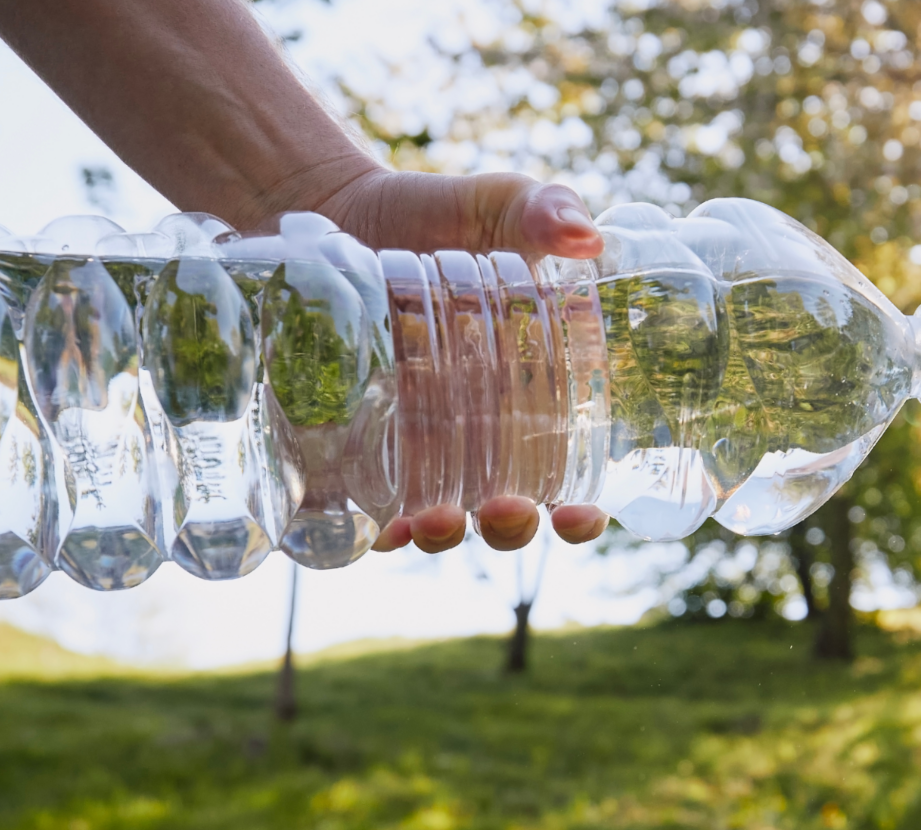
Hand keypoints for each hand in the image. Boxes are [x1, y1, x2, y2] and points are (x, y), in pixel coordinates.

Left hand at [304, 169, 611, 554]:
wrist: (334, 208)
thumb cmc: (435, 214)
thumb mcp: (498, 204)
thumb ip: (545, 210)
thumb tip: (586, 236)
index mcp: (532, 398)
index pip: (571, 475)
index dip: (582, 512)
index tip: (585, 515)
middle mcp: (477, 437)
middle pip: (506, 514)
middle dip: (511, 528)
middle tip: (509, 509)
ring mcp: (412, 447)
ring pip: (436, 521)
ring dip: (444, 535)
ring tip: (440, 520)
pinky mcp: (349, 442)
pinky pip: (362, 506)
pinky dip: (370, 529)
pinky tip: (378, 529)